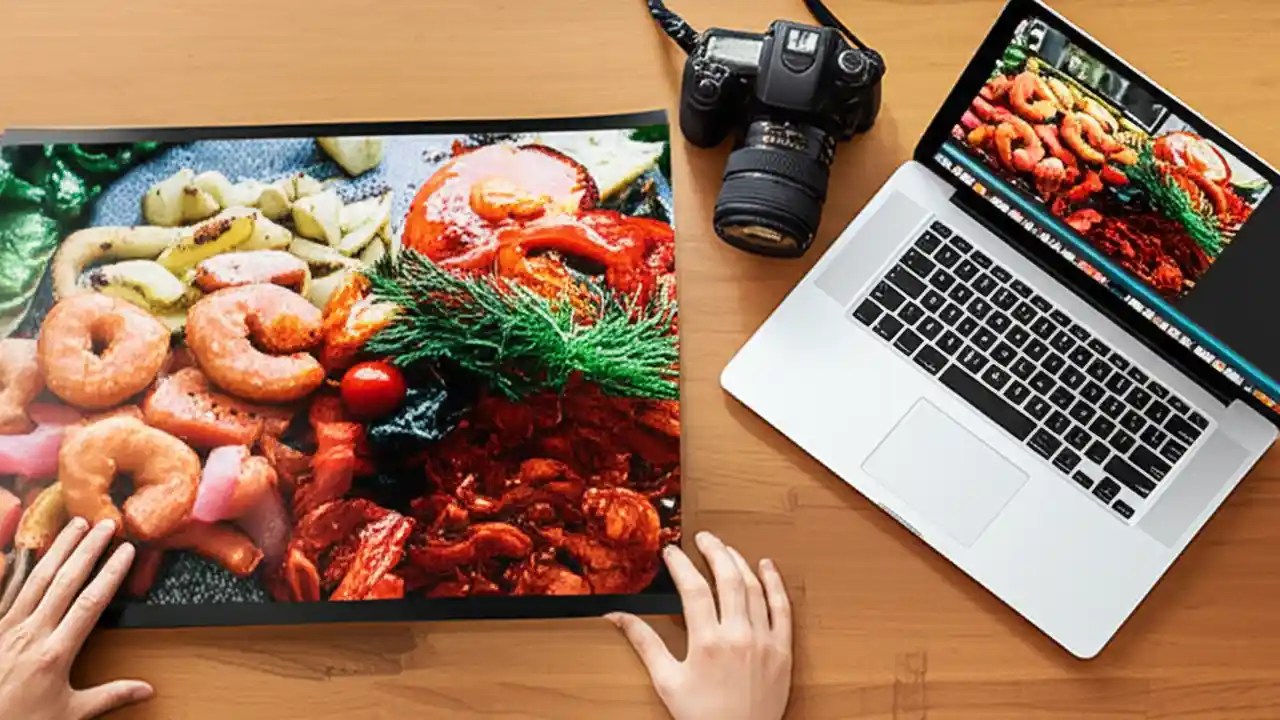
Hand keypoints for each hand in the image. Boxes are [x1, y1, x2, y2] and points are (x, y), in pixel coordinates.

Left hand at [0, 518, 153, 718]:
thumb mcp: (69, 715)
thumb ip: (109, 696)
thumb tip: (147, 690)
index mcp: (56, 653)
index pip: (91, 602)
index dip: (111, 573)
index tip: (126, 550)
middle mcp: (31, 633)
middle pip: (65, 581)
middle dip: (88, 549)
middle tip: (105, 524)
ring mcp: (7, 628)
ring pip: (36, 580)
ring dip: (57, 550)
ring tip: (74, 526)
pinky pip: (3, 593)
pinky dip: (11, 570)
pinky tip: (19, 551)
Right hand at [607, 531, 792, 719]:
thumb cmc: (701, 716)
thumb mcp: (666, 681)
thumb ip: (643, 643)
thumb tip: (616, 616)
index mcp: (706, 642)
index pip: (692, 589)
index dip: (680, 564)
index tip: (672, 551)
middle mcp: (738, 636)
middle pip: (726, 578)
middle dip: (713, 551)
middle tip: (702, 537)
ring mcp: (763, 641)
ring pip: (753, 588)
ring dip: (739, 562)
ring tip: (726, 549)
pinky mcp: (782, 650)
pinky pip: (782, 608)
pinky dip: (775, 583)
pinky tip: (766, 566)